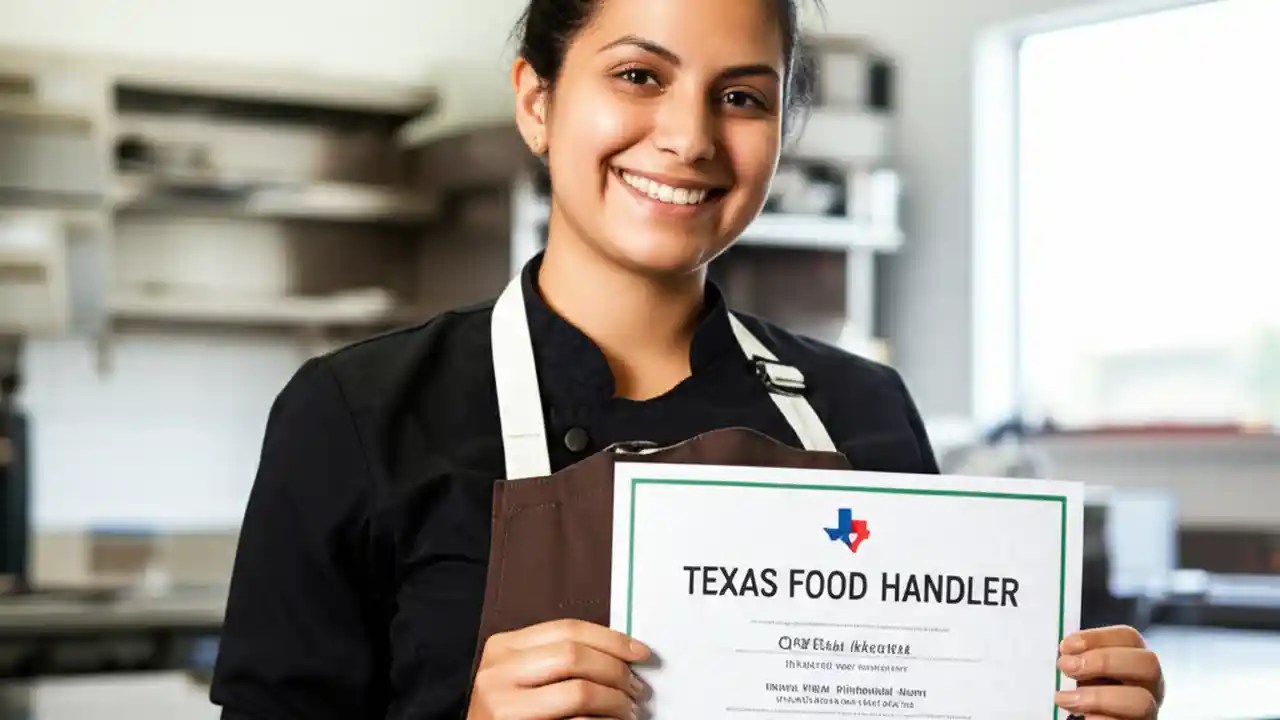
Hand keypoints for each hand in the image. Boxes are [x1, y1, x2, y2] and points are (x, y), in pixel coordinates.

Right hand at [467, 619, 649, 719]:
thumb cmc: (509, 714)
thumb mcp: (523, 675)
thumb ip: (557, 659)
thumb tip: (618, 653)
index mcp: (503, 648)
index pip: (567, 629)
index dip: (611, 639)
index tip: (638, 652)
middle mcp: (498, 674)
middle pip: (575, 656)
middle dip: (616, 671)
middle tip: (636, 687)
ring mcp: (504, 706)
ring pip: (580, 691)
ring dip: (615, 701)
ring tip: (627, 710)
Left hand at [1055, 625, 1163, 718]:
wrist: (1090, 718)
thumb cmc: (1089, 694)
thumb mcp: (1086, 672)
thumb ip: (1081, 660)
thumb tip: (1064, 656)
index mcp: (1135, 661)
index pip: (1129, 638)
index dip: (1097, 637)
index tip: (1067, 646)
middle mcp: (1150, 684)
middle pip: (1147, 663)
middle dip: (1103, 662)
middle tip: (1068, 667)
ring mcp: (1149, 710)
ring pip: (1142, 701)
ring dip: (1098, 697)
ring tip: (1066, 699)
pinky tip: (1084, 717)